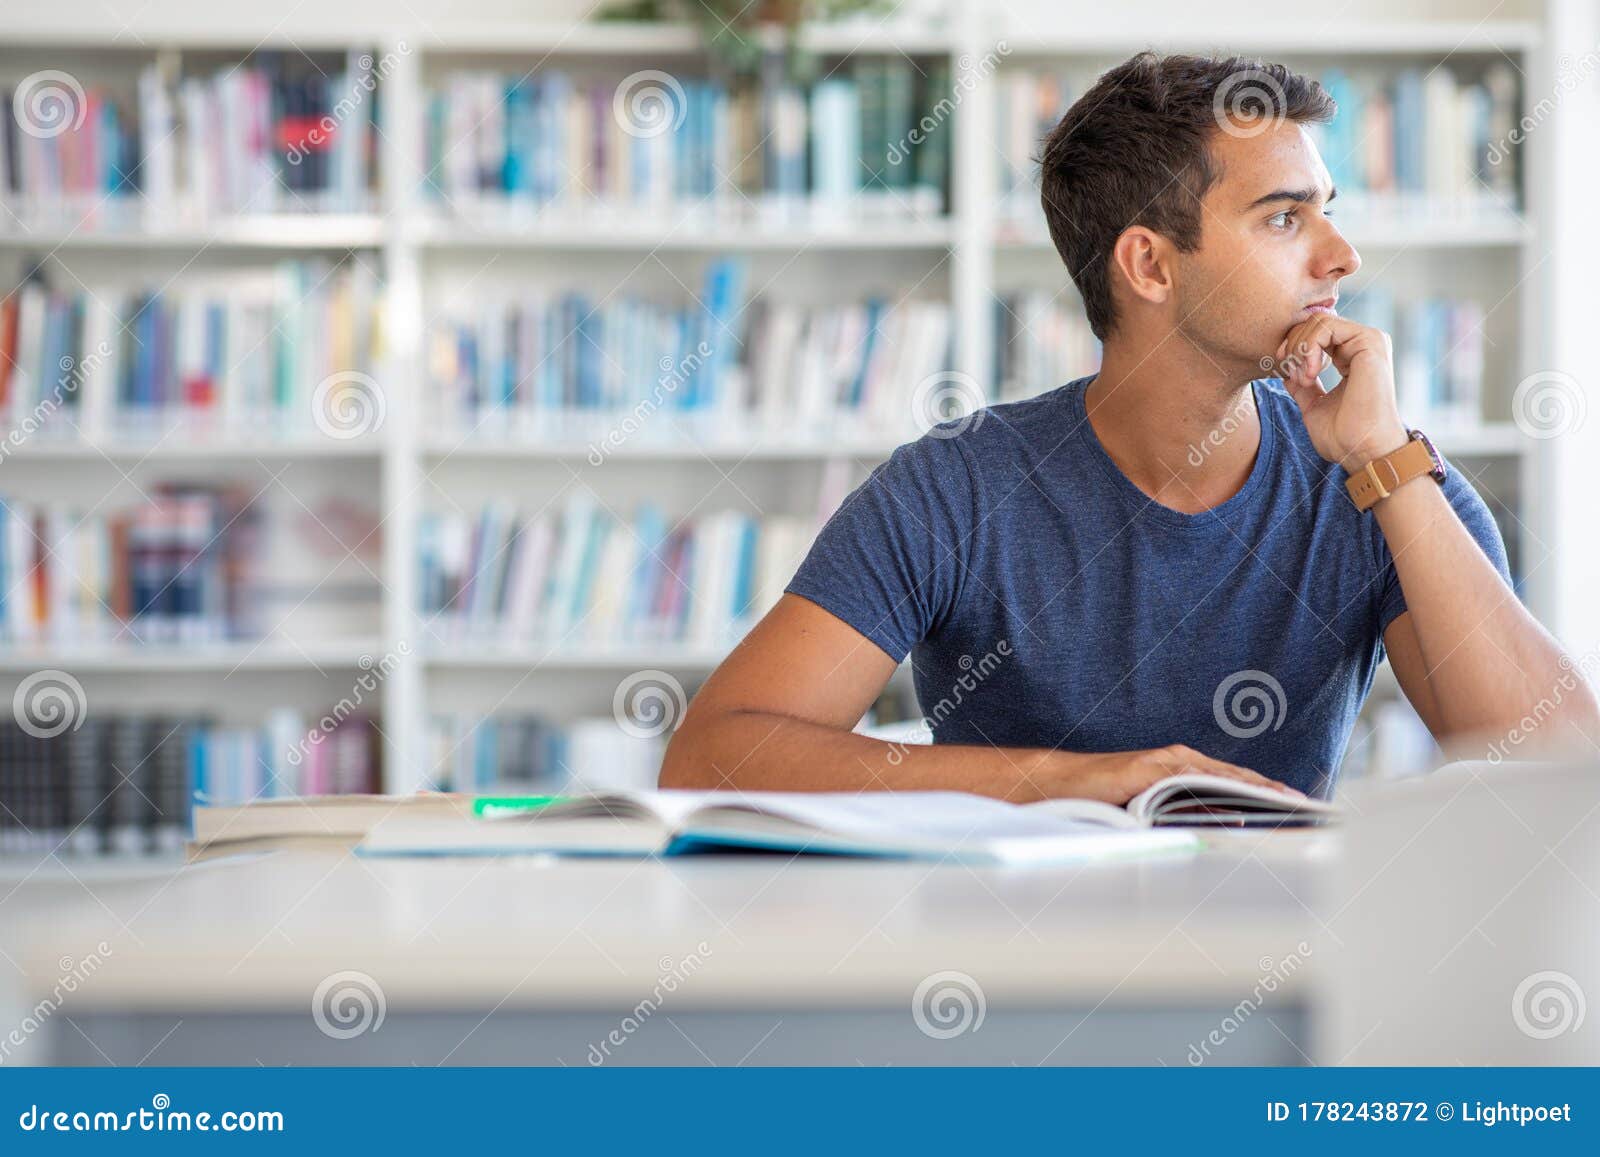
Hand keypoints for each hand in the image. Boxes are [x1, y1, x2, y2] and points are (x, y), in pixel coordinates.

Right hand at [1037, 744, 1306, 805]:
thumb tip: (1226, 824)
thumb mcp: (1152, 808)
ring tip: (1289, 803)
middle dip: (1272, 790)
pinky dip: (1225, 789)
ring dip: (1258, 789)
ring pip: (1223, 776)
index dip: (1266, 791)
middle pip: (1236, 776)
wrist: (1060, 784)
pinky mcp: (1152, 768)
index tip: (1296, 804)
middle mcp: (1179, 760)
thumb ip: (1184, 810)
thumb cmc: (1102, 799)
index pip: (1232, 781)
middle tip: (1307, 805)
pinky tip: (1248, 800)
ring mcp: (1167, 761)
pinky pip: (1196, 779)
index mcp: (1180, 768)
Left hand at [1270, 312, 1408, 471]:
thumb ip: (1302, 384)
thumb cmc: (1342, 436)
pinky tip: (1311, 373)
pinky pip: (1327, 325)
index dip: (1292, 347)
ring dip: (1300, 348)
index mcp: (1352, 357)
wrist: (1362, 450)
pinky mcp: (1370, 341)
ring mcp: (1369, 341)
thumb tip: (1286, 370)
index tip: (1282, 370)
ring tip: (1303, 378)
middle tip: (1292, 376)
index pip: (1315, 334)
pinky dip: (1309, 346)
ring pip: (1319, 321)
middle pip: (1314, 323)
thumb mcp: (1313, 404)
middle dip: (1293, 346)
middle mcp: (1363, 345)